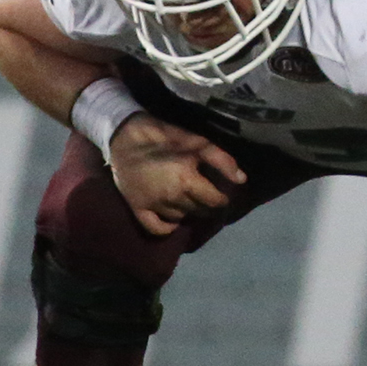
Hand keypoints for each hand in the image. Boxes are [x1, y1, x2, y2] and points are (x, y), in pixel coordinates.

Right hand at [108, 113, 245, 234]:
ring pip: (181, 218)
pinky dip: (168, 227)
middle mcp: (172, 197)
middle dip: (207, 205)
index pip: (215, 201)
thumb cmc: (165, 136)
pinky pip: (157, 229)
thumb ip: (221, 160)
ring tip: (189, 200)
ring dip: (189, 212)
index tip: (222, 193)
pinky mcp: (137, 209)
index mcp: (187, 180)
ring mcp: (153, 205)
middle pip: (200, 211)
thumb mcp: (197, 142)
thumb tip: (242, 180)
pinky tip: (173, 218)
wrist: (124, 136)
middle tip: (207, 195)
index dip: (222, 198)